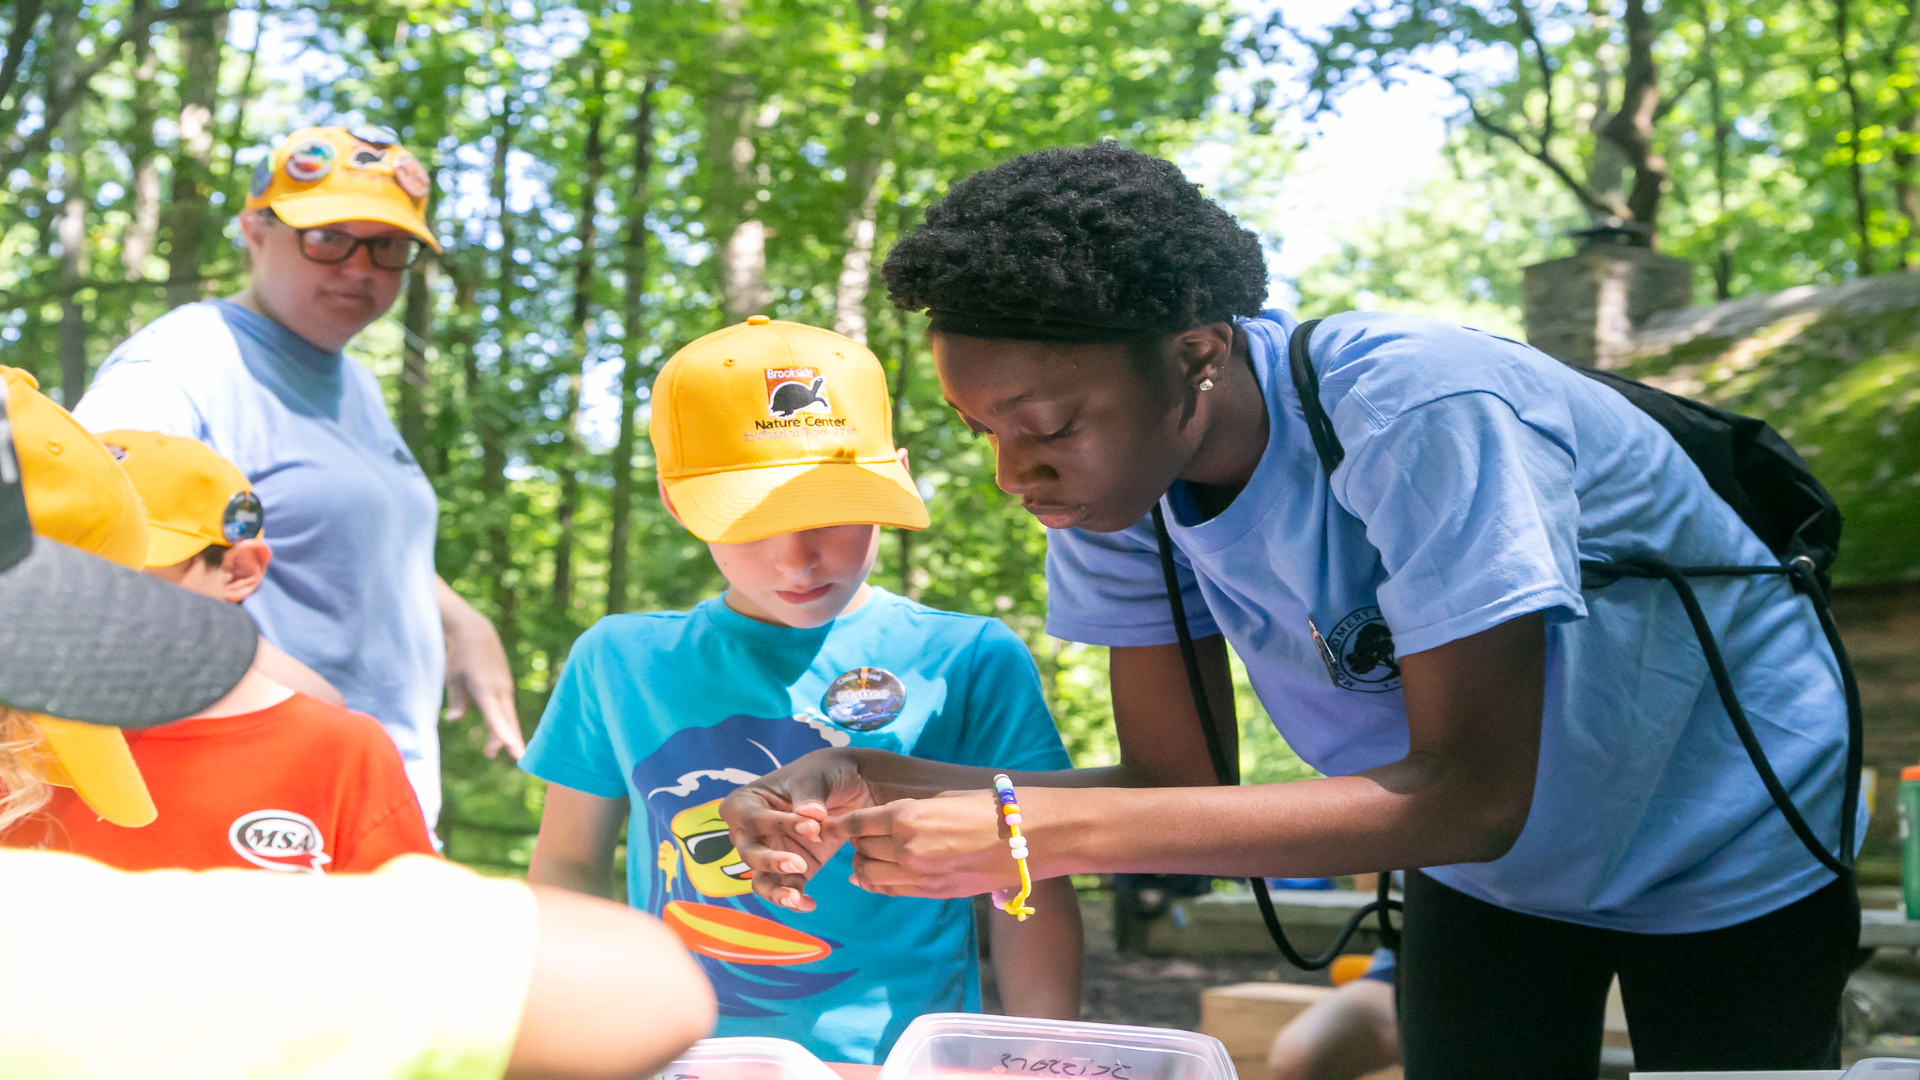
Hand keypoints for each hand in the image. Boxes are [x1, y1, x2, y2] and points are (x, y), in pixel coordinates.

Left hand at [437, 578, 524, 759]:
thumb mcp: (452, 678)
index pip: (495, 715)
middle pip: (507, 719)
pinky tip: (496, 736)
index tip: (509, 746)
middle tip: (517, 759)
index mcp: (485, 688)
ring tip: (490, 753)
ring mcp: (504, 687)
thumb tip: (453, 720)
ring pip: (507, 716)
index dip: (502, 732)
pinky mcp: (505, 686)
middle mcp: (499, 689)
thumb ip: (456, 700)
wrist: (476, 632)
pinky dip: (503, 723)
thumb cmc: (460, 656)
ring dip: (503, 734)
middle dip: (511, 739)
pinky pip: (506, 709)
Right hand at [720, 748, 879, 911]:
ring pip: (760, 879)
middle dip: (770, 861)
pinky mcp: (790, 869)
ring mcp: (770, 852)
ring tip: (795, 898)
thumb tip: (810, 815)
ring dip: (775, 891)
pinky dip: (795, 900)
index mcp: (746, 801)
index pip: (753, 818)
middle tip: (800, 863)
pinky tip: (808, 904)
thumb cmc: (822, 773)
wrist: (849, 786)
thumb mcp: (814, 775)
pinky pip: (785, 889)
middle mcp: (751, 831)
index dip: (778, 825)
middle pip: (749, 853)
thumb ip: (809, 795)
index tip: (812, 826)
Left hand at [827, 789, 1022, 899]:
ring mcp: (919, 874)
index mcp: (907, 816)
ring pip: (870, 872)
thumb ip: (907, 814)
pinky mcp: (933, 891)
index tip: (825, 825)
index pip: (856, 823)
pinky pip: (890, 889)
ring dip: (864, 863)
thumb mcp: (939, 801)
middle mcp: (907, 847)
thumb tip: (880, 825)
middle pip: (861, 848)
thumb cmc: (985, 806)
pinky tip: (873, 874)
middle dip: (855, 842)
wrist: (1025, 835)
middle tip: (856, 835)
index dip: (838, 825)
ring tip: (867, 855)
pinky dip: (877, 882)